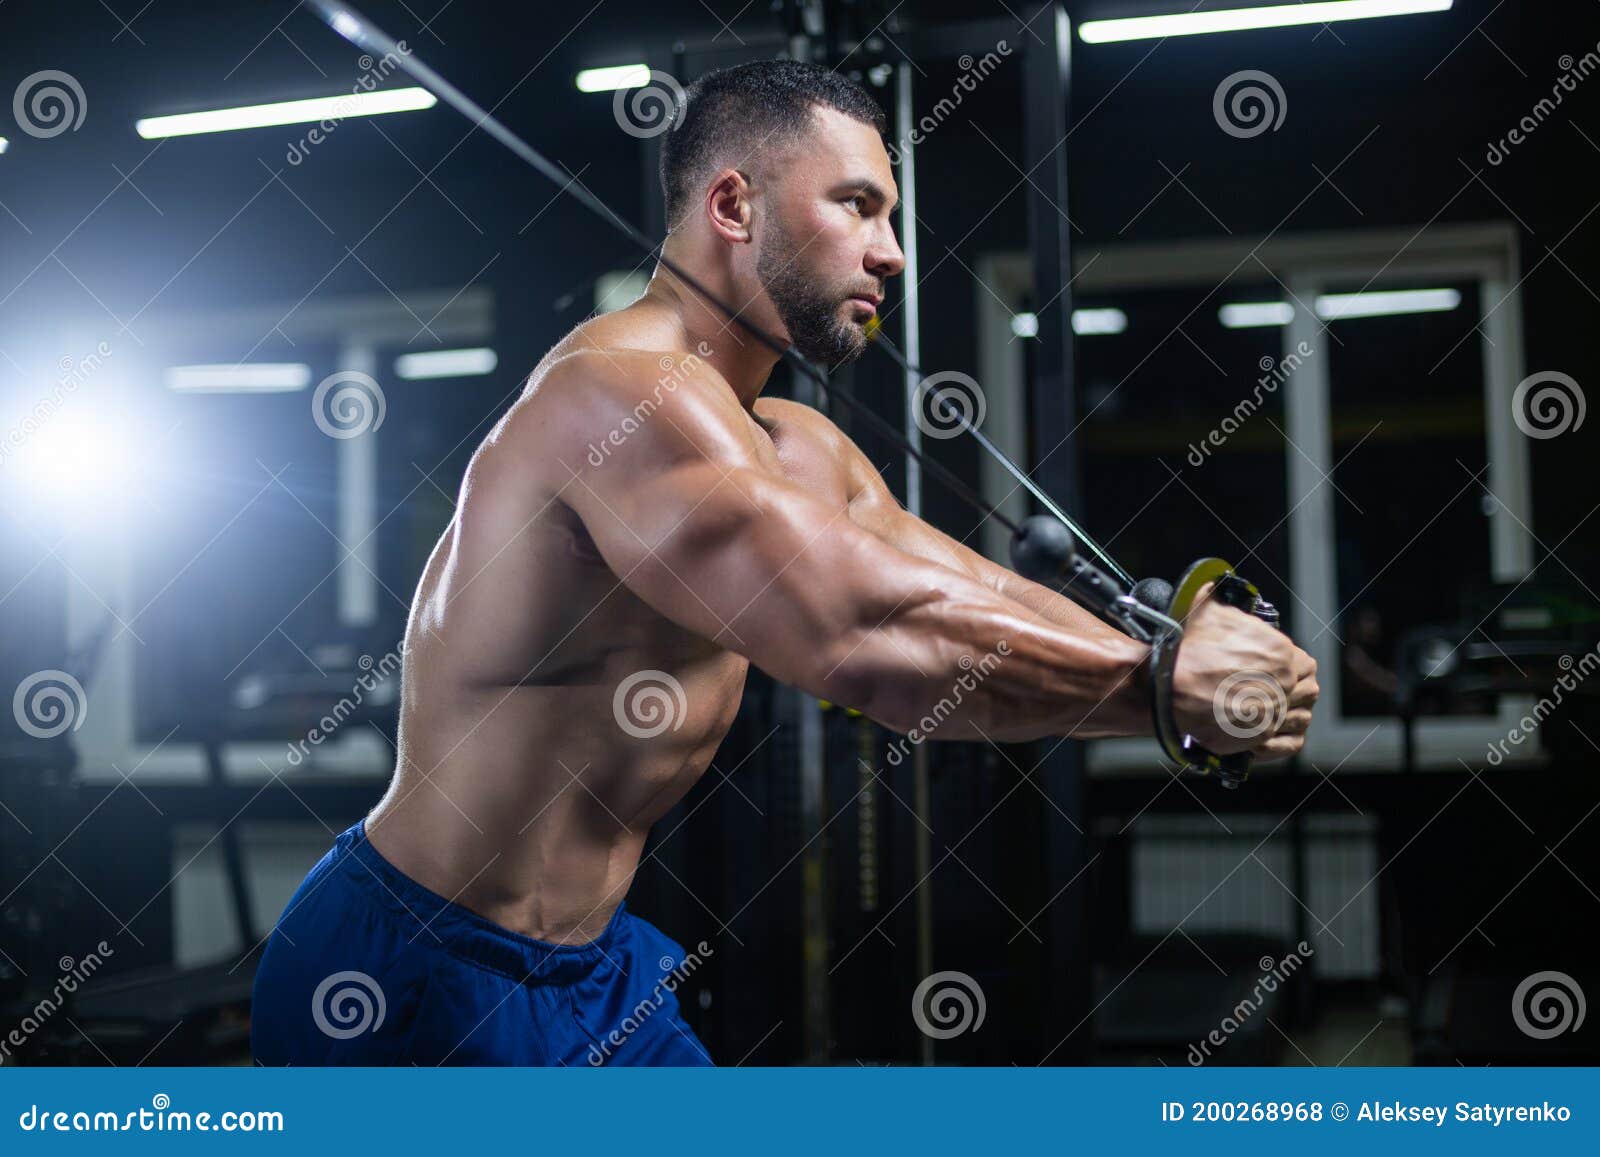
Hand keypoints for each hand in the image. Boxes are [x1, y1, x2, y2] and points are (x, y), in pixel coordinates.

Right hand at [1170, 582, 1318, 758]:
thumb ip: (1218, 598)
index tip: (1276, 668)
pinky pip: (1291, 742)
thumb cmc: (1183, 650)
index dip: (1292, 665)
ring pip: (1303, 715)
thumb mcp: (1204, 609)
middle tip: (1278, 687)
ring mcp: (1272, 712)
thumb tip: (1213, 586)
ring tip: (1277, 709)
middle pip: (1308, 688)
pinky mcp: (1259, 737)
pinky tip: (1275, 730)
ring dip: (1293, 711)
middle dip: (1296, 687)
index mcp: (1279, 651)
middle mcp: (1282, 682)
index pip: (1304, 662)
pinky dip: (1287, 737)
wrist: (1164, 687)